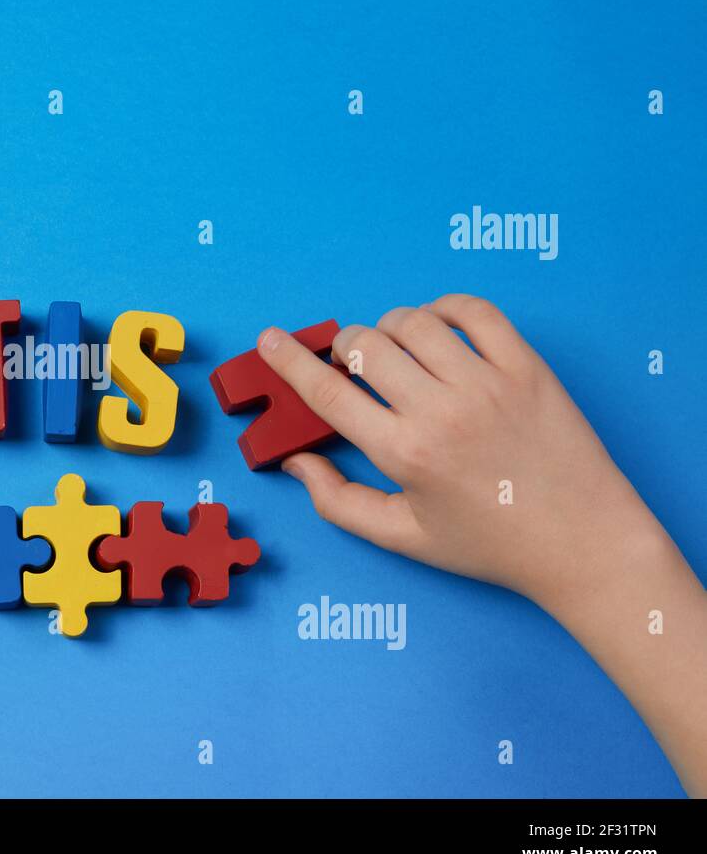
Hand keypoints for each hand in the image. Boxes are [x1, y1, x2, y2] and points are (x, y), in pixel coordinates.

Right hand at [258, 293, 706, 794]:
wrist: (583, 542)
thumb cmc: (489, 544)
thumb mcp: (402, 537)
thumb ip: (337, 501)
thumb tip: (295, 462)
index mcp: (405, 454)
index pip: (329, 393)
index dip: (290, 361)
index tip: (269, 339)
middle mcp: (442, 411)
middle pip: (365, 346)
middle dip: (343, 347)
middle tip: (351, 364)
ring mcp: (488, 383)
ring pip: (413, 321)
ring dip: (388, 327)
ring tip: (396, 350)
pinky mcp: (527, 367)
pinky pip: (475, 311)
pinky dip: (445, 308)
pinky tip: (438, 328)